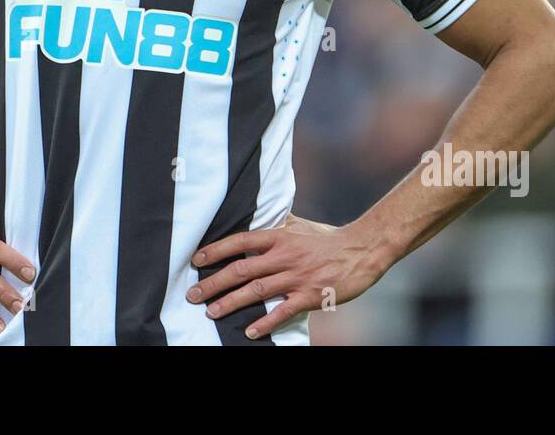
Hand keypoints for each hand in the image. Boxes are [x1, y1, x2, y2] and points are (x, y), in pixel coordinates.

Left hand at [186, 212, 383, 339]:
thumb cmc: (328, 239)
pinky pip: (283, 311)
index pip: (240, 241)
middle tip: (193, 294)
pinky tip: (250, 331)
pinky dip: (265, 322)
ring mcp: (296, 277)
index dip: (216, 250)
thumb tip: (257, 222)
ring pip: (256, 291)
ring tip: (211, 312)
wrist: (361, 250)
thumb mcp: (300, 226)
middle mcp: (284, 256)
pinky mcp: (310, 296)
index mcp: (279, 237)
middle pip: (241, 269)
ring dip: (230, 302)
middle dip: (214, 283)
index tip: (196, 260)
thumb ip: (277, 227)